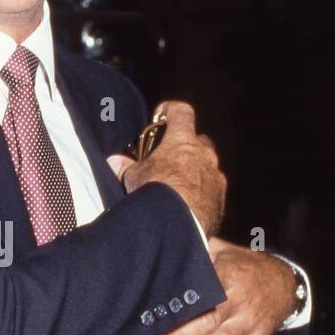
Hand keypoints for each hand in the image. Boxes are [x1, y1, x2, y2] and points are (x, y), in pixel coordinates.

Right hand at [106, 100, 226, 236]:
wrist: (178, 224)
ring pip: (208, 167)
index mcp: (182, 141)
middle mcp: (204, 154)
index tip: (163, 114)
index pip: (181, 112)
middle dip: (186, 146)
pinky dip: (201, 193)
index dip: (171, 110)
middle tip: (170, 158)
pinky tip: (188, 206)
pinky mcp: (220, 199)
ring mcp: (215, 176)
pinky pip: (212, 190)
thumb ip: (126, 167)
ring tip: (178, 187)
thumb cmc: (155, 193)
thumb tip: (114, 161)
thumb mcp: (134, 177)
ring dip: (195, 172)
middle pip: (199, 140)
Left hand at [148, 238, 295, 334]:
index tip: (158, 317)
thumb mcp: (223, 251)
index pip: (202, 292)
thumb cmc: (243, 265)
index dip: (182, 306)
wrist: (286, 283)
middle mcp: (239, 302)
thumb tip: (162, 253)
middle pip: (210, 322)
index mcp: (229, 276)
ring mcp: (248, 325)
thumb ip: (197, 254)